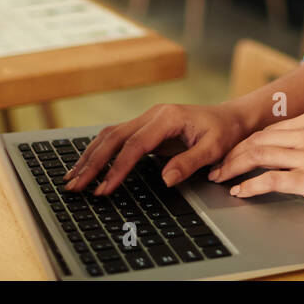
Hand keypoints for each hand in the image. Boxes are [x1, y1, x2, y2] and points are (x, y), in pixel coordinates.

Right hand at [63, 102, 249, 195]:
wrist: (231, 117)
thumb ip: (189, 163)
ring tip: (72, 178)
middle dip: (92, 163)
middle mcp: (152, 114)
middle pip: (113, 137)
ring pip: (109, 135)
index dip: (117, 168)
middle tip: (75, 186)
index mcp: (167, 118)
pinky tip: (87, 165)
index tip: (104, 188)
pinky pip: (116, 137)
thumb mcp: (214, 149)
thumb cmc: (224, 132)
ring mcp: (146, 118)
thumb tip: (165, 180)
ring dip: (90, 156)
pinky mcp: (145, 126)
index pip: (134, 145)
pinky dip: (99, 151)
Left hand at [207, 109, 303, 209]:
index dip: (246, 142)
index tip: (233, 152)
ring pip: (259, 156)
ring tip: (220, 178)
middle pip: (259, 140)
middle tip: (217, 167)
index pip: (270, 129)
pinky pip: (271, 180)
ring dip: (234, 168)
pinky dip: (250, 185)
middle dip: (233, 154)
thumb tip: (295, 149)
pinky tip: (240, 191)